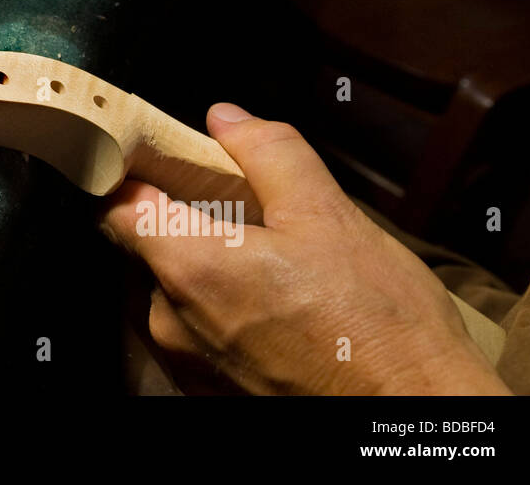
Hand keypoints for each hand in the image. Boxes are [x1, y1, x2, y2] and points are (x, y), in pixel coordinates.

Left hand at [100, 103, 510, 394]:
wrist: (413, 410)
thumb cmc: (376, 322)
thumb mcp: (328, 214)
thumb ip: (268, 154)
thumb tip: (226, 119)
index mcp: (189, 267)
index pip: (116, 209)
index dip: (132, 178)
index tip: (159, 162)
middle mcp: (172, 321)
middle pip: (148, 250)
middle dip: (185, 224)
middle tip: (242, 212)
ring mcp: (190, 362)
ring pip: (175, 294)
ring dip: (208, 271)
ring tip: (273, 266)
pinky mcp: (212, 392)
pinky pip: (198, 334)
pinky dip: (225, 313)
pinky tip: (278, 308)